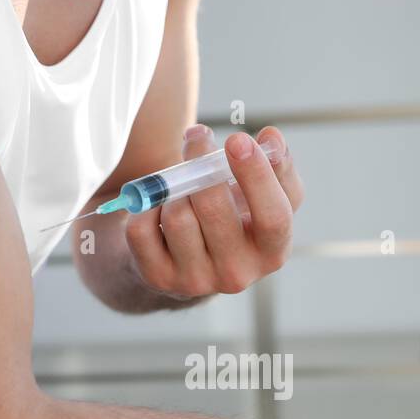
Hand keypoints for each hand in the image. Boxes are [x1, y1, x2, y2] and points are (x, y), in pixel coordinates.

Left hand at [124, 124, 303, 298]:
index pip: (273, 217)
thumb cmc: (235, 216)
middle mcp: (236, 274)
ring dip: (173, 190)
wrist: (186, 257)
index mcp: (271, 253)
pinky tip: (158, 208)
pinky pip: (142, 229)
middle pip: (214, 210)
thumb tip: (271, 137)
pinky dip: (145, 207)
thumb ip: (277, 165)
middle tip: (197, 137)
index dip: (257, 177)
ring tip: (180, 188)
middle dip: (200, 163)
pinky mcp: (157, 278)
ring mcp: (195, 281)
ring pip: (176, 216)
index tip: (238, 139)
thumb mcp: (265, 196)